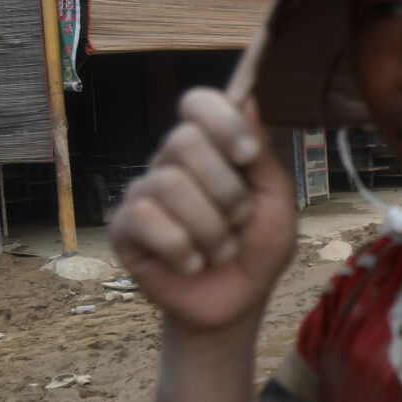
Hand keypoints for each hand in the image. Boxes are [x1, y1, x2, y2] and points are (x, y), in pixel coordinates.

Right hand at [110, 90, 297, 335]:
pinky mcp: (125, 227)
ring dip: (210, 227)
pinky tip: (192, 264)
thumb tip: (245, 98)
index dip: (220, 121)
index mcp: (209, 149)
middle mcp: (171, 164)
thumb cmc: (257, 248)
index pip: (197, 103)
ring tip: (220, 250)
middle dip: (225, 189)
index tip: (247, 155)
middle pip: (184, 141)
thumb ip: (261, 155)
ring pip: (170, 184)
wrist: (237, 303)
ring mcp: (144, 193)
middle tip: (239, 220)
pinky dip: (182, 249)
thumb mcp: (275, 202)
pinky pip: (147, 220)